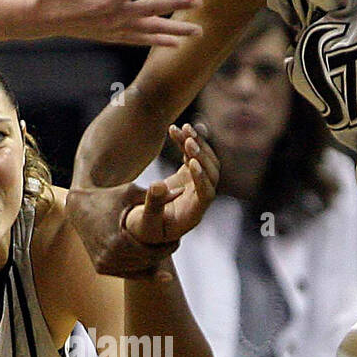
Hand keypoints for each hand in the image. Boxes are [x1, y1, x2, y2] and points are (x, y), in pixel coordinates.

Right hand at [29, 0, 202, 46]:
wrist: (40, 20)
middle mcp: (115, 16)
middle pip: (152, 11)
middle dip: (177, 6)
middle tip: (200, 3)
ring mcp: (115, 29)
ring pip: (151, 31)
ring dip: (175, 31)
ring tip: (198, 33)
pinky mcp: (112, 36)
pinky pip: (141, 40)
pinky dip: (157, 41)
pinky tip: (174, 43)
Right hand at [66, 182, 179, 278]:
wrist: (79, 207)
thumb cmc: (108, 197)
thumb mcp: (131, 193)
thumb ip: (157, 197)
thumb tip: (182, 190)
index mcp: (117, 241)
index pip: (152, 253)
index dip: (166, 248)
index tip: (177, 240)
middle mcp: (109, 257)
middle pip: (146, 263)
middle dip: (161, 254)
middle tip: (174, 244)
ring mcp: (103, 265)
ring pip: (138, 270)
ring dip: (152, 262)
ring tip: (163, 249)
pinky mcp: (101, 268)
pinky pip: (127, 273)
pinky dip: (140, 269)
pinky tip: (156, 268)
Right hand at [124, 124, 219, 246]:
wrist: (144, 225)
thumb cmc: (145, 228)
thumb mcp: (145, 220)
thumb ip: (153, 204)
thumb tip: (158, 185)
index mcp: (193, 213)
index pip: (206, 194)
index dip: (201, 179)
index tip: (190, 163)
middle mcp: (199, 198)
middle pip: (211, 174)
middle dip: (201, 156)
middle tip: (187, 140)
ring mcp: (196, 184)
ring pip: (206, 160)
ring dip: (196, 143)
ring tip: (182, 128)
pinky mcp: (189, 174)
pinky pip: (193, 154)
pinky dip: (186, 141)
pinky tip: (175, 129)